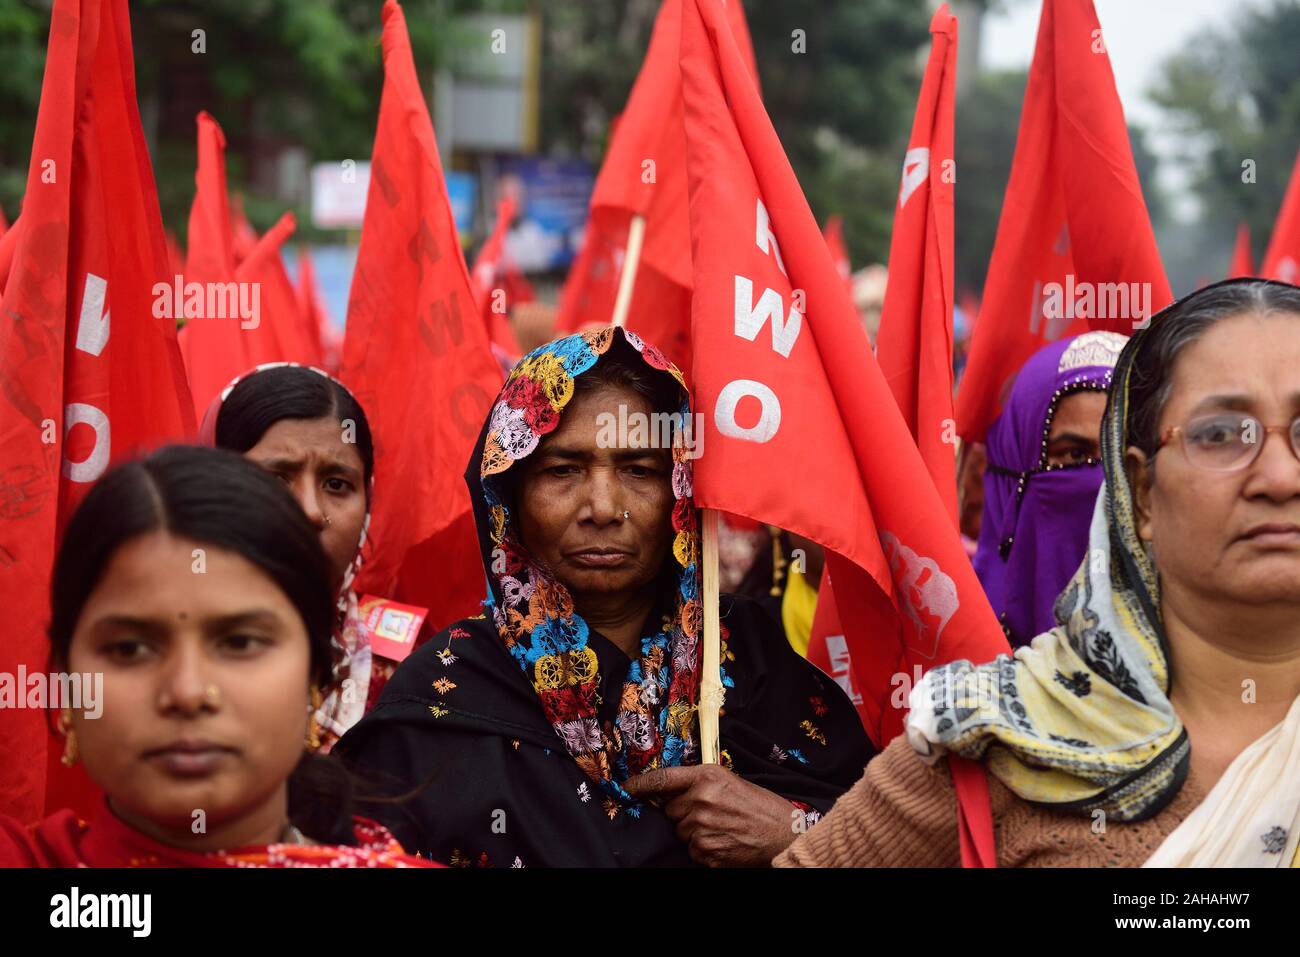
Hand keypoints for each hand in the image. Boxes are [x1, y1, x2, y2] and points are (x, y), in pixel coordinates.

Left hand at [623, 764, 801, 866]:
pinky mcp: (706, 851)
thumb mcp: (731, 781)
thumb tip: (670, 790)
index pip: (662, 779)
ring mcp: (703, 827)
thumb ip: (700, 782)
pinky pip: (691, 850)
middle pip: (671, 810)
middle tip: (711, 813)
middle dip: (684, 812)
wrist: (785, 834)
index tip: (625, 788)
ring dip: (694, 831)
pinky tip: (723, 841)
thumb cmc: (760, 806)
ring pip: (680, 831)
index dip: (639, 784)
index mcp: (707, 776)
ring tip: (721, 828)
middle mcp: (701, 800)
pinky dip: (703, 848)